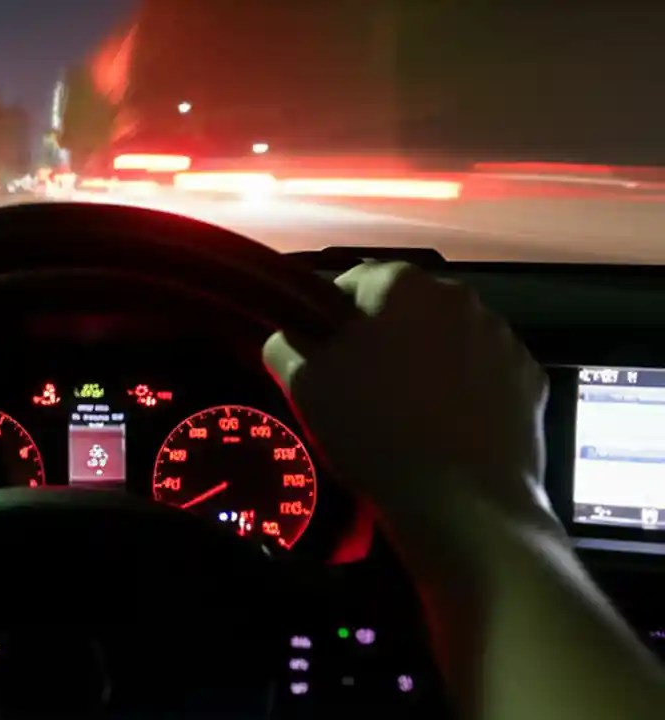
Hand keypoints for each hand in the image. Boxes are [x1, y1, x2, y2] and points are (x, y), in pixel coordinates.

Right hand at [263, 262, 552, 531]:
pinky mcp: (531, 377)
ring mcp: (503, 336)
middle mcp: (458, 296)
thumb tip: (291, 336)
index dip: (330, 322)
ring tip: (411, 413)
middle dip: (386, 338)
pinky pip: (487, 373)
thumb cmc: (374, 430)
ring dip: (429, 361)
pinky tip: (450, 428)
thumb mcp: (303, 385)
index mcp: (400, 285)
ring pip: (450, 339)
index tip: (324, 359)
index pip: (352, 284)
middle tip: (365, 389)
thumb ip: (286, 344)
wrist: (462, 502)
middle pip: (406, 310)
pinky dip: (469, 390)